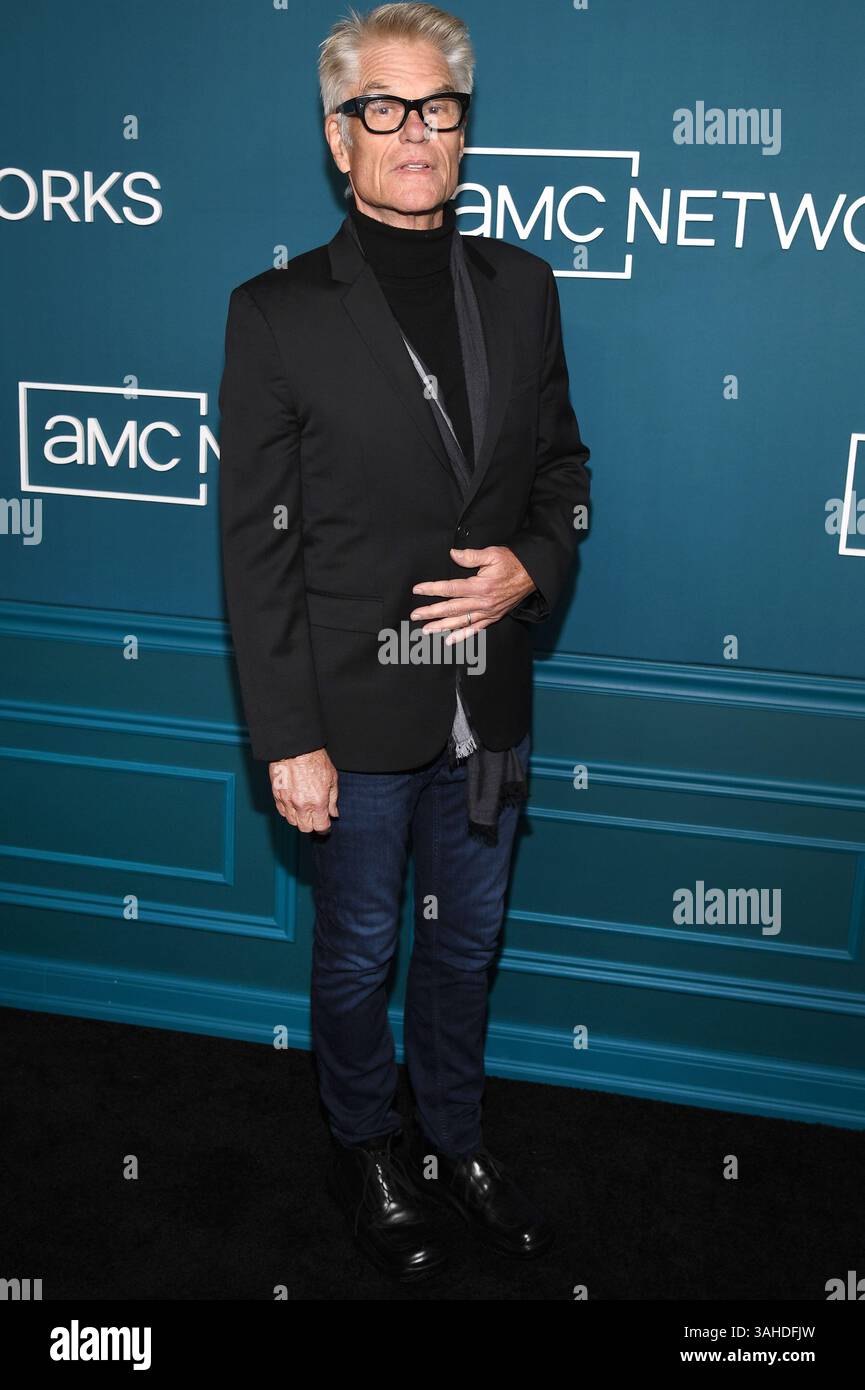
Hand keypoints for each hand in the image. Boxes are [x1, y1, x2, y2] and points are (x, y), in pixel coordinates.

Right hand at [269, 747, 338, 831]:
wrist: (295, 748)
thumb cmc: (315, 760)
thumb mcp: (332, 778)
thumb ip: (333, 799)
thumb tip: (333, 813)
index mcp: (317, 802)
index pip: (321, 826)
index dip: (325, 828)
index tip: (326, 825)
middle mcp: (301, 805)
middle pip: (305, 828)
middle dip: (312, 825)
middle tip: (315, 817)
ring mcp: (287, 801)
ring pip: (292, 822)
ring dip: (299, 819)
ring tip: (304, 809)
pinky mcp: (277, 795)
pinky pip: (282, 811)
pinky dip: (288, 811)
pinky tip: (294, 804)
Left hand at [410, 546, 536, 641]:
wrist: (532, 576)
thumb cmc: (512, 563)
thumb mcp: (492, 554)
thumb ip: (471, 556)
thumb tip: (453, 554)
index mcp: (481, 586)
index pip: (451, 588)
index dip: (433, 589)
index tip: (418, 590)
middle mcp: (483, 602)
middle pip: (452, 608)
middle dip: (432, 612)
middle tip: (415, 615)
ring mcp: (488, 612)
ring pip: (461, 621)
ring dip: (442, 626)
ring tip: (426, 630)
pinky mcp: (493, 617)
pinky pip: (475, 629)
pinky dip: (462, 636)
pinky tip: (449, 640)